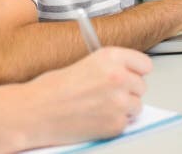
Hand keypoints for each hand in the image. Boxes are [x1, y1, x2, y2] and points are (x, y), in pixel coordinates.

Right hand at [27, 47, 150, 144]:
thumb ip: (109, 67)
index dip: (135, 71)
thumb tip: (126, 75)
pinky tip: (95, 118)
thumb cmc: (52, 88)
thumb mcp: (85, 64)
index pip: (144, 64)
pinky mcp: (116, 124)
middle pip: (141, 86)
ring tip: (99, 107)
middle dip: (128, 91)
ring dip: (124, 108)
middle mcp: (119, 77)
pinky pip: (126, 123)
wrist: (36, 111)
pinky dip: (114, 123)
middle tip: (107, 94)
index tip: (131, 75)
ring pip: (137, 106)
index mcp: (110, 57)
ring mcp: (120, 102)